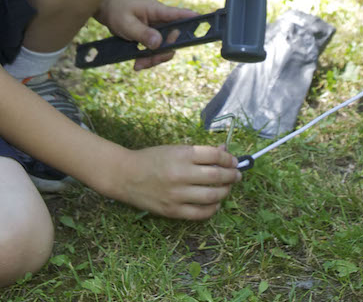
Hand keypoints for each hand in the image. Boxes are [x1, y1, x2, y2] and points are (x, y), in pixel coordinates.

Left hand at [96, 0, 198, 69]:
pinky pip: (155, 50)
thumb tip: (159, 43)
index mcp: (157, 10)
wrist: (106, 12)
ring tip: (139, 65)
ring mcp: (157, 28)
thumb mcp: (127, 24)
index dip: (193, 20)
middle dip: (164, 52)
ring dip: (154, 58)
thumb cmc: (117, 12)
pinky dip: (148, 58)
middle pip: (174, 38)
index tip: (203, 26)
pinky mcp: (151, 36)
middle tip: (150, 60)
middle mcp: (161, 20)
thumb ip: (143, 33)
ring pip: (164, 47)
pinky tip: (137, 64)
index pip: (180, 14)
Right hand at [112, 144, 241, 218]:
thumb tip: (224, 151)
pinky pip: (200, 213)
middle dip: (232, 175)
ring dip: (225, 192)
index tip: (233, 161)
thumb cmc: (152, 159)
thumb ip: (200, 152)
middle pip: (217, 176)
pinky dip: (213, 208)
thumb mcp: (175, 149)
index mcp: (182, 155)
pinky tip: (215, 203)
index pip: (215, 155)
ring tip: (227, 188)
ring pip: (212, 196)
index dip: (229, 158)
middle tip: (237, 175)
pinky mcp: (173, 211)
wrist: (125, 175)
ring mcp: (177, 194)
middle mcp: (181, 174)